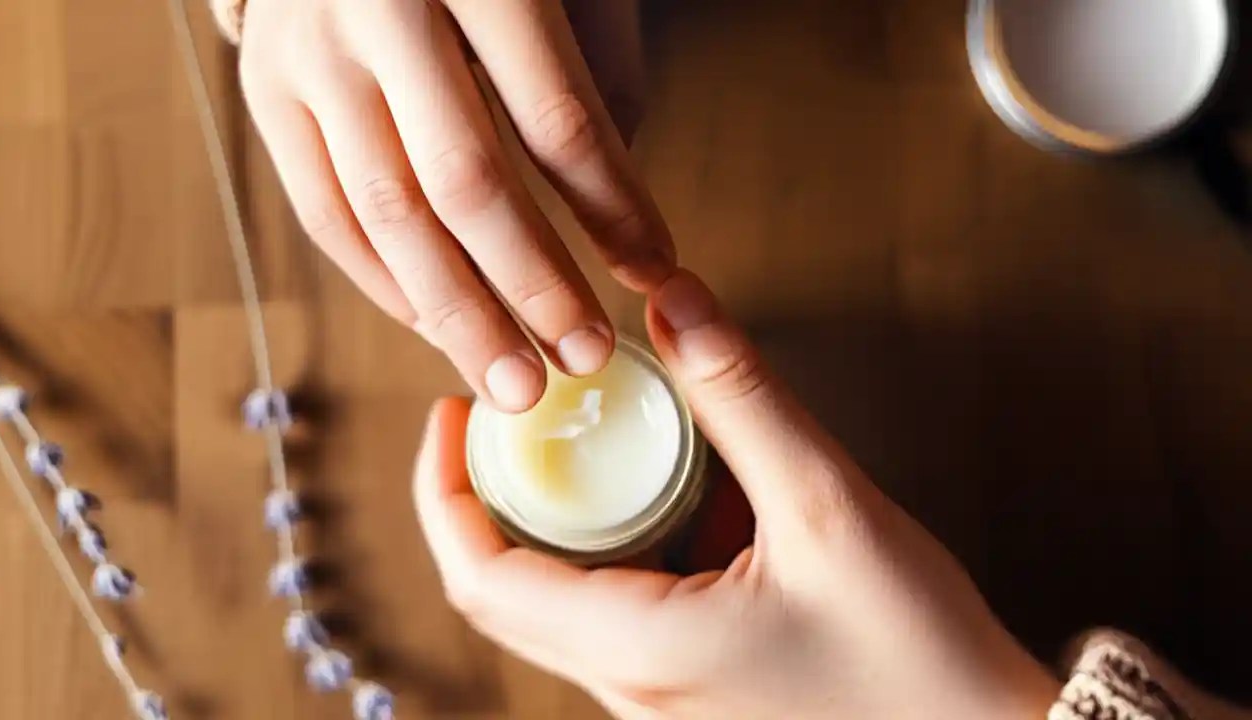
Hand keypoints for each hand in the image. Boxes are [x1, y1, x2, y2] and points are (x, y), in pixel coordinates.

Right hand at [240, 0, 670, 411]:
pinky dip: (389, 285)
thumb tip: (611, 227)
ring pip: (384, 213)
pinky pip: (327, 214)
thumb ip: (590, 87)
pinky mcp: (265, 90)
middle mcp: (376, 3)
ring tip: (516, 381)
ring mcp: (306, 49)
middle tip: (585, 357)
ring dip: (458, 315)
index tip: (655, 273)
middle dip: (533, 286)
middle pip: (462, 181)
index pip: (558, 119)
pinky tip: (444, 330)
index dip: (612, 209)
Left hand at [414, 270, 1058, 718]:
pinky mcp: (694, 688)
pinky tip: (686, 490)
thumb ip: (743, 397)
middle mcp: (631, 687)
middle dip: (502, 487)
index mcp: (641, 651)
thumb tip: (671, 296)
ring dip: (570, 511)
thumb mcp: (829, 508)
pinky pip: (621, 608)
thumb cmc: (918, 655)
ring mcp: (659, 697)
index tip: (453, 410)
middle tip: (528, 405)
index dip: (443, 489)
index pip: (482, 577)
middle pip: (509, 584)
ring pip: (565, 597)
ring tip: (609, 431)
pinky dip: (626, 540)